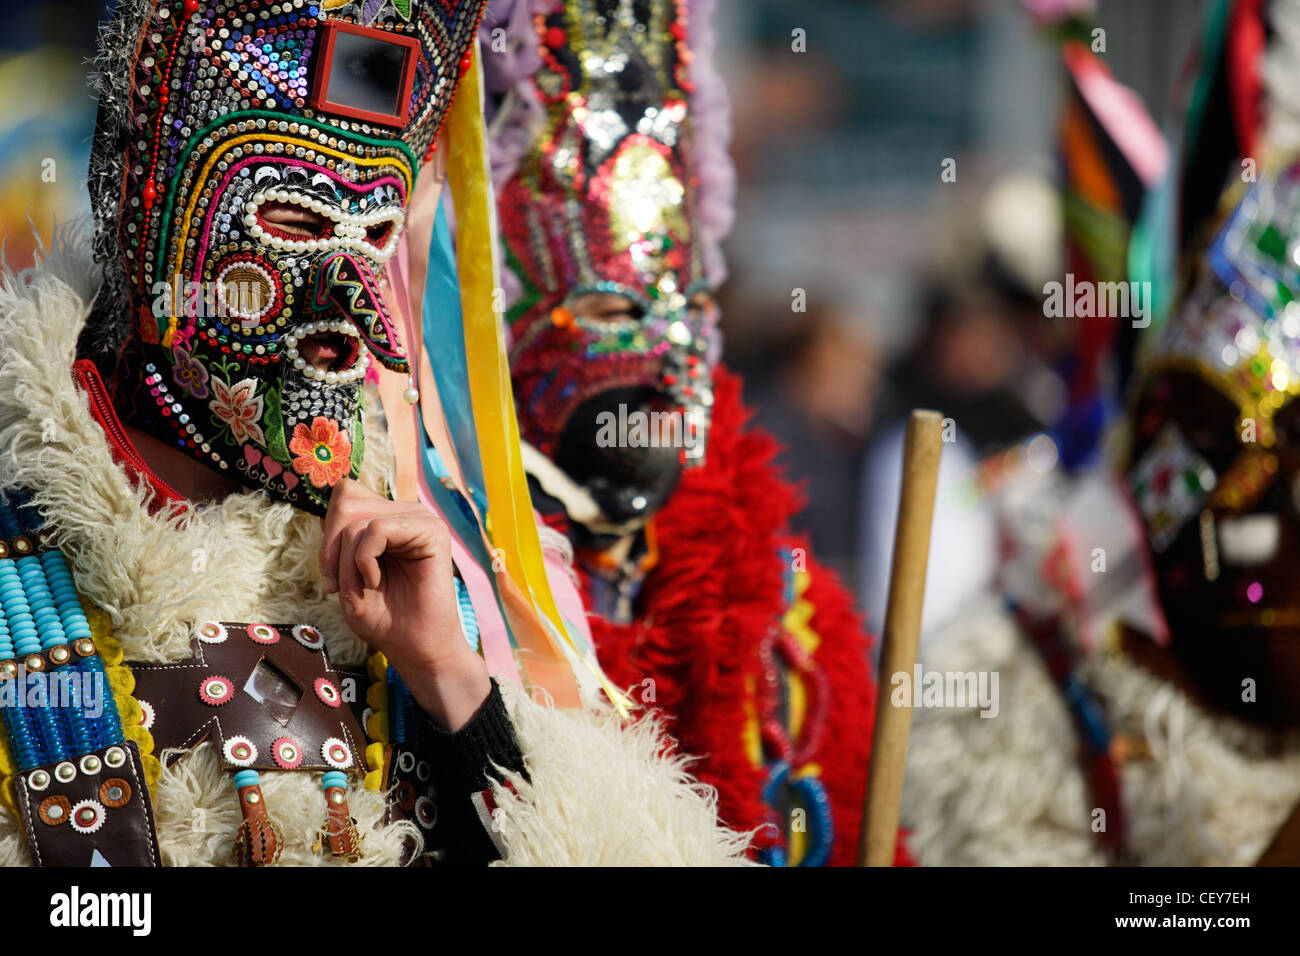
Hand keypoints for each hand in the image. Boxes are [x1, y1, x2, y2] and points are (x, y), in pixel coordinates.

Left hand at [319, 478, 489, 730]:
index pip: (345, 495)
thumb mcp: (345, 576)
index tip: (330, 578)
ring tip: (363, 587)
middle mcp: (404, 513)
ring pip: (357, 517)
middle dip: (331, 547)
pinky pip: (376, 529)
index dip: (328, 532)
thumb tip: (332, 505)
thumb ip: (338, 540)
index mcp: (387, 520)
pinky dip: (364, 560)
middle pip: (346, 499)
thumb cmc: (384, 618)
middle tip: (339, 585)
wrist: (416, 648)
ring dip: (347, 559)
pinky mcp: (432, 531)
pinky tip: (375, 581)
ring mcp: (420, 519)